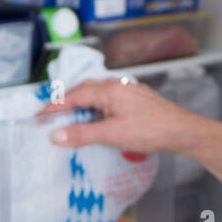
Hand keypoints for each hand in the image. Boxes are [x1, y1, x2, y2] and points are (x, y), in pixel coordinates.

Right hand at [44, 78, 201, 155]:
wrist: (182, 130)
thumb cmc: (150, 130)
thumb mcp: (112, 134)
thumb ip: (83, 134)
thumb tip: (56, 135)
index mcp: (109, 90)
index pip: (74, 95)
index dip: (55, 105)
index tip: (39, 115)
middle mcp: (118, 86)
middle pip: (85, 90)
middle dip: (67, 101)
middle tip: (51, 115)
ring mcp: (129, 91)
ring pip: (99, 94)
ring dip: (83, 104)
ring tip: (71, 118)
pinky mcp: (138, 100)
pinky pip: (110, 99)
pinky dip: (97, 107)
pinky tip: (99, 119)